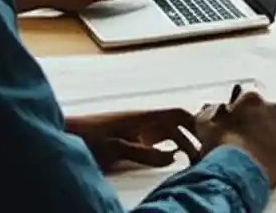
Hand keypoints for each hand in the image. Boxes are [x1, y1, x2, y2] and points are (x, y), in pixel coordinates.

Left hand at [66, 109, 200, 171]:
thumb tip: (174, 158)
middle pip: (177, 126)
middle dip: (193, 138)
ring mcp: (138, 131)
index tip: (210, 135)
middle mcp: (145, 122)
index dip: (196, 122)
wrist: (65, 134)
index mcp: (145, 117)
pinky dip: (169, 150)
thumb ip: (146, 153)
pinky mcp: (130, 141)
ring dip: (182, 145)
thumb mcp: (117, 147)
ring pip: (168, 135)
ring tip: (192, 160)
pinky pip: (157, 143)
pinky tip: (171, 160)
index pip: (178, 114)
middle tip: (204, 155)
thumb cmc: (89, 136)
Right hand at [196, 87, 275, 187]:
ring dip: (263, 137)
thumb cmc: (221, 147)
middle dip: (252, 122)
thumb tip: (211, 112)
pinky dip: (272, 153)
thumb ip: (209, 114)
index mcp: (251, 100)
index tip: (227, 123)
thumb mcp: (205, 125)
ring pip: (274, 130)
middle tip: (239, 138)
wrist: (239, 173)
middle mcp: (272, 110)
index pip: (243, 100)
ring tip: (248, 154)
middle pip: (262, 113)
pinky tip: (259, 163)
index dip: (234, 113)